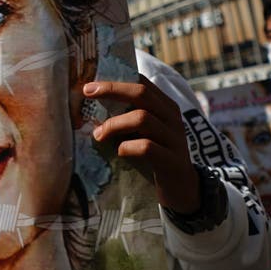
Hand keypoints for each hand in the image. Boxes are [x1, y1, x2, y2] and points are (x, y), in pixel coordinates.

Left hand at [84, 76, 199, 213]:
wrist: (182, 188)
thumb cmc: (156, 156)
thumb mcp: (146, 132)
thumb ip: (129, 117)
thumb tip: (92, 107)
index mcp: (165, 106)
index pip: (141, 82)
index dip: (115, 80)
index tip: (89, 85)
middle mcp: (172, 117)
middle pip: (141, 93)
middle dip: (112, 90)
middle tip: (88, 94)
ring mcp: (175, 138)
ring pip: (142, 118)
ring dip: (115, 124)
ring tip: (99, 134)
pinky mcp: (173, 161)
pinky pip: (147, 147)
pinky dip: (128, 147)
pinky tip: (119, 152)